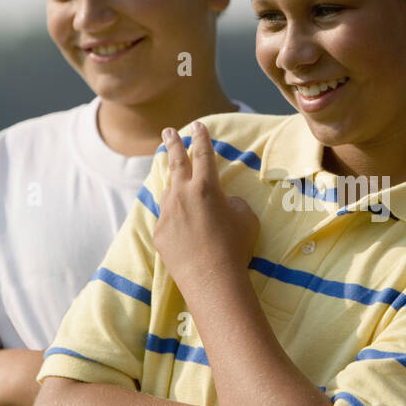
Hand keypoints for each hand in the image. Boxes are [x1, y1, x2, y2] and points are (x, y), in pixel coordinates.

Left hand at [152, 122, 257, 297]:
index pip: (204, 154)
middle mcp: (182, 194)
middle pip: (176, 162)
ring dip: (173, 184)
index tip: (198, 126)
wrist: (212, 279)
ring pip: (168, 191)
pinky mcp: (160, 232)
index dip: (202, 138)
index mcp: (206, 187)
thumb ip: (232, 203)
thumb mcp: (245, 218)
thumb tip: (222, 202)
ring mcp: (168, 213)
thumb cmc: (235, 247)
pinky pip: (167, 218)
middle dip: (173, 144)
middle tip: (168, 131)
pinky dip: (175, 217)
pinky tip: (182, 226)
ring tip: (175, 182)